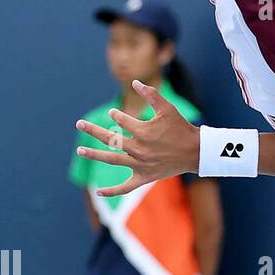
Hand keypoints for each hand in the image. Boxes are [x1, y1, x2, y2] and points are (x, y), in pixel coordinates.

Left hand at [75, 80, 199, 196]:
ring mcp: (140, 165)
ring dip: (94, 155)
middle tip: (79, 124)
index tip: (113, 113)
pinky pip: (125, 187)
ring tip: (80, 150)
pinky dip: (112, 191)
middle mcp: (138, 149)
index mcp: (143, 131)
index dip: (116, 115)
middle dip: (93, 131)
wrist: (195, 152)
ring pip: (112, 160)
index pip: (121, 121)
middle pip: (110, 139)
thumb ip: (151, 94)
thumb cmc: (181, 128)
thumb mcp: (167, 109)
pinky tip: (98, 192)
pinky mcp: (144, 178)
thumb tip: (134, 82)